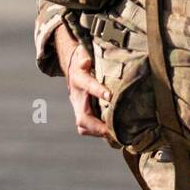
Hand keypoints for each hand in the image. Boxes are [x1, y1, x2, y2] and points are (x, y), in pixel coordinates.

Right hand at [55, 23, 110, 137]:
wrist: (73, 68)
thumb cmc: (85, 59)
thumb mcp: (85, 52)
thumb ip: (87, 55)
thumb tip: (87, 60)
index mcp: (79, 78)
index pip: (87, 85)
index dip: (97, 91)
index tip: (110, 96)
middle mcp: (77, 96)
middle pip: (82, 116)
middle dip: (96, 126)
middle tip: (112, 131)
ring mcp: (78, 107)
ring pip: (83, 125)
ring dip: (98, 132)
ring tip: (116, 136)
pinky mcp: (82, 114)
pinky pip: (87, 128)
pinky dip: (98, 133)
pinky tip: (114, 135)